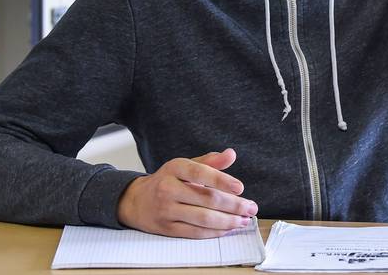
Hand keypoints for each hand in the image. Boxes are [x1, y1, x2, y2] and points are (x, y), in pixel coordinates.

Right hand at [116, 148, 256, 238]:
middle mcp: (168, 188)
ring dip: (227, 221)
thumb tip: (231, 154)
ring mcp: (166, 210)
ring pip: (203, 218)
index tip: (240, 188)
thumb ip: (210, 161)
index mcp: (174, 168)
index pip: (200, 173)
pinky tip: (227, 229)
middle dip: (233, 205)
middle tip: (251, 207)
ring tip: (243, 220)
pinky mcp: (167, 228)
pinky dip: (214, 232)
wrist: (136, 201)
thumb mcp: (185, 166)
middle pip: (206, 198)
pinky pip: (195, 232)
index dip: (222, 180)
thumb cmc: (168, 181)